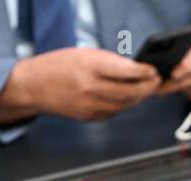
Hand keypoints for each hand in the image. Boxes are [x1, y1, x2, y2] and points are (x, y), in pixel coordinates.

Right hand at [0, 48, 159, 123]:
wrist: (35, 86)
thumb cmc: (59, 66)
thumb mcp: (85, 54)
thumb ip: (110, 62)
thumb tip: (135, 70)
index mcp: (89, 67)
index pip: (125, 72)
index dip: (143, 73)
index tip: (153, 71)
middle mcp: (90, 88)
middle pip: (129, 93)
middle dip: (147, 88)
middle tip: (155, 82)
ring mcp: (90, 106)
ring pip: (124, 105)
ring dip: (138, 98)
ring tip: (145, 89)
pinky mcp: (90, 117)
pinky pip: (114, 112)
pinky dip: (123, 105)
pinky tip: (127, 98)